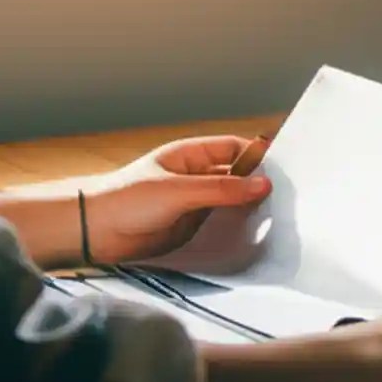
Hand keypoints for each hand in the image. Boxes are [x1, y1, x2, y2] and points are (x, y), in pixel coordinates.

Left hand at [85, 136, 271, 263]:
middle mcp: (196, 176)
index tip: (285, 169)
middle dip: (258, 183)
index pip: (235, 148)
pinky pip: (222, 223)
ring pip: (232, 201)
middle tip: (287, 196)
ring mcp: (195, 202)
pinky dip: (237, 227)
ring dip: (249, 207)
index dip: (259, 155)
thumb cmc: (126, 200)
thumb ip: (222, 189)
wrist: (94, 232)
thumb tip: (264, 184)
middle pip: (238, 175)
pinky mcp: (192, 227)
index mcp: (190, 155)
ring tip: (276, 215)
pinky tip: (252, 233)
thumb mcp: (178, 190)